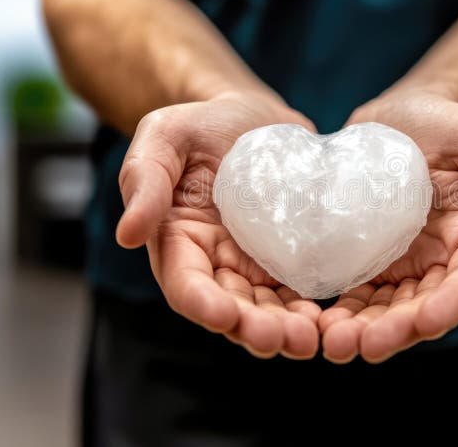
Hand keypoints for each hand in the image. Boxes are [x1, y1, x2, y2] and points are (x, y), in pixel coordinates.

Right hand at [115, 92, 321, 358]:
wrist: (253, 117)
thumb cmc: (202, 124)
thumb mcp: (164, 136)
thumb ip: (144, 180)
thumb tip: (127, 235)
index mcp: (179, 241)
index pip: (186, 285)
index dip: (203, 304)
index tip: (225, 316)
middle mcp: (216, 262)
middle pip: (232, 308)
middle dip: (253, 328)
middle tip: (282, 339)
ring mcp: (256, 264)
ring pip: (268, 309)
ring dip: (286, 329)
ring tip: (310, 338)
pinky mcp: (291, 257)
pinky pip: (300, 290)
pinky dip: (312, 308)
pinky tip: (330, 317)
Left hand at [320, 91, 457, 362]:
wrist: (399, 117)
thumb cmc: (443, 122)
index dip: (451, 305)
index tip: (426, 322)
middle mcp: (442, 261)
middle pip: (425, 308)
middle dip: (397, 331)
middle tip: (364, 346)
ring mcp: (404, 265)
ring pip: (388, 311)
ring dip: (364, 332)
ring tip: (333, 344)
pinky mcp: (370, 260)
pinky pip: (359, 294)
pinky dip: (343, 313)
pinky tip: (319, 323)